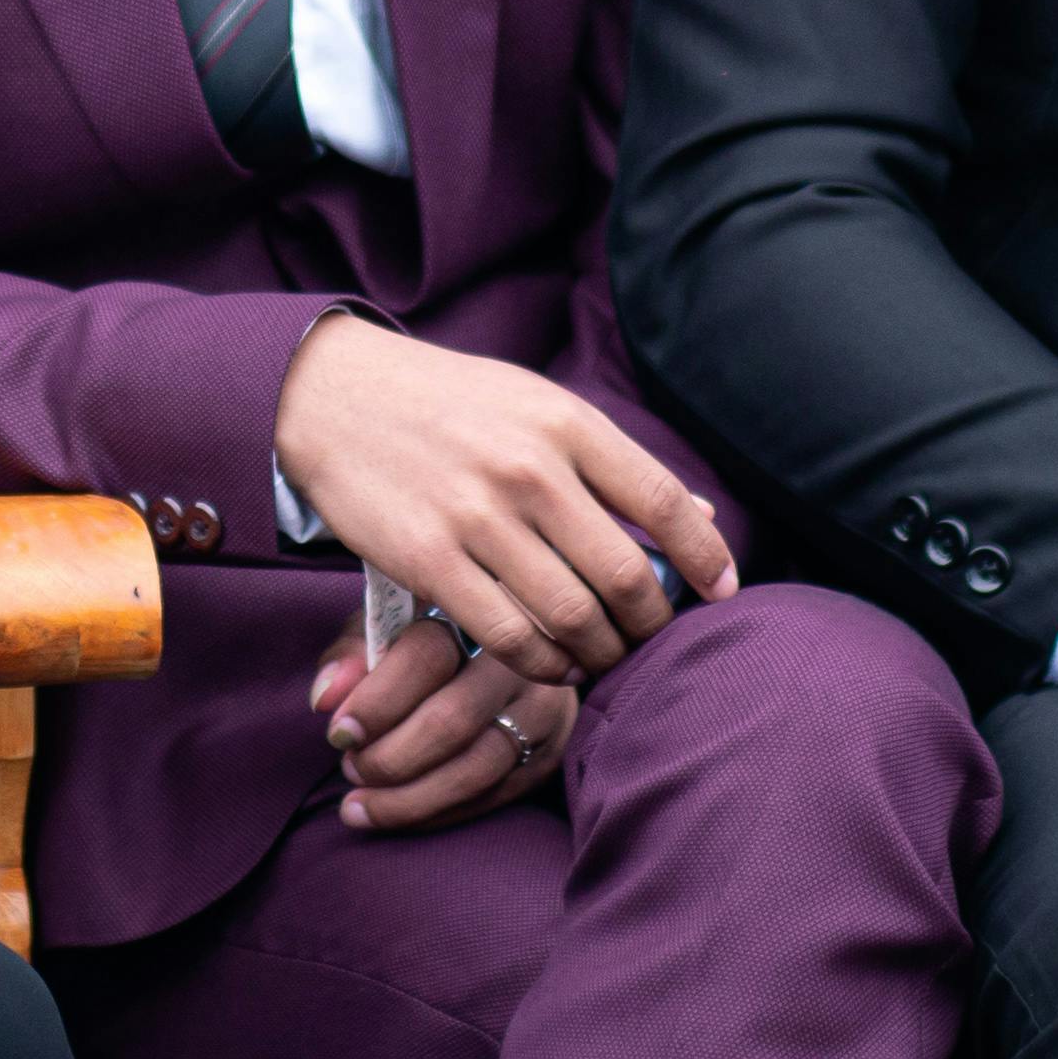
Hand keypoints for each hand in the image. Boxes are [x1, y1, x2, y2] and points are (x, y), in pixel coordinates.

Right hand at [269, 318, 734, 688]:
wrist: (335, 395)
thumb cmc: (448, 403)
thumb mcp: (535, 405)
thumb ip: (612, 461)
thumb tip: (701, 514)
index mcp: (564, 421)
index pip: (662, 500)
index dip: (706, 556)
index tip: (722, 592)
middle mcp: (529, 468)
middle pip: (625, 575)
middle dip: (651, 625)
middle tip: (650, 641)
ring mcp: (478, 516)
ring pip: (572, 616)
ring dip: (601, 653)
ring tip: (603, 657)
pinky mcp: (429, 560)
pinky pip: (509, 636)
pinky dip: (544, 663)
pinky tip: (552, 662)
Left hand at [313, 613, 577, 832]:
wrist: (503, 654)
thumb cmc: (426, 639)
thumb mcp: (386, 628)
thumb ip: (351, 656)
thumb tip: (325, 699)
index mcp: (472, 612)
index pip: (426, 655)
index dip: (378, 700)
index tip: (339, 733)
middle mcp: (517, 658)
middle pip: (453, 719)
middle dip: (390, 758)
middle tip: (350, 769)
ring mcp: (542, 708)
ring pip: (475, 768)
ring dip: (409, 799)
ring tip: (360, 806)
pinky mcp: (548, 754)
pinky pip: (492, 796)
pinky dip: (438, 813)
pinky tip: (398, 817)